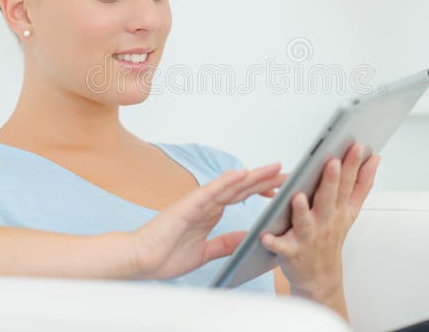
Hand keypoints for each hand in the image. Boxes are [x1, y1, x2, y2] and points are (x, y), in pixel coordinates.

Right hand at [130, 163, 286, 279]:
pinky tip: (241, 174)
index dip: (262, 190)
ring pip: (231, 185)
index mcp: (211, 212)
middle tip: (287, 172)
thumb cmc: (165, 254)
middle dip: (265, 179)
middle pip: (242, 187)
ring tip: (273, 168)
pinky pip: (210, 191)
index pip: (242, 196)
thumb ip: (225, 243)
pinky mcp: (188, 206)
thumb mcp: (206, 252)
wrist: (141, 259)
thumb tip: (246, 238)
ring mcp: (198, 202)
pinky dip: (225, 182)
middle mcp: (207, 203)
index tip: (281, 188)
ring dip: (252, 176)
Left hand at [258, 142, 380, 299]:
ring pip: (304, 222)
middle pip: (328, 199)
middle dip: (331, 181)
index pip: (348, 184)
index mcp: (339, 209)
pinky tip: (265, 236)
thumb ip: (363, 184)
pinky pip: (280, 246)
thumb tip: (375, 158)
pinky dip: (273, 242)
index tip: (358, 147)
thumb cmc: (331, 237)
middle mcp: (325, 221)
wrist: (319, 277)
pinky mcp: (290, 251)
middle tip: (332, 162)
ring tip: (297, 197)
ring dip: (301, 211)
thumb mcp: (351, 211)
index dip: (353, 165)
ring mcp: (308, 237)